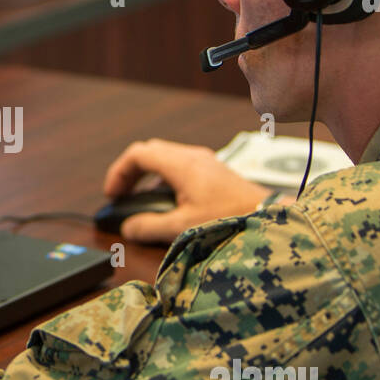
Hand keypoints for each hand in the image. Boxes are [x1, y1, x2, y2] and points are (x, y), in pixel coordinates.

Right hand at [102, 138, 270, 243]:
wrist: (268, 218)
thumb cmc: (228, 220)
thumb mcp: (182, 227)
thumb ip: (149, 227)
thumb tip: (127, 227)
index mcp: (181, 164)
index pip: (138, 154)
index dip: (119, 173)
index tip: (112, 195)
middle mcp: (192, 156)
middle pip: (150, 152)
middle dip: (131, 172)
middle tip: (122, 195)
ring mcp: (205, 161)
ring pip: (165, 157)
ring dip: (148, 175)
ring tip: (141, 200)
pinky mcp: (214, 171)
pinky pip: (181, 166)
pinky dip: (165, 179)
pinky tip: (168, 202)